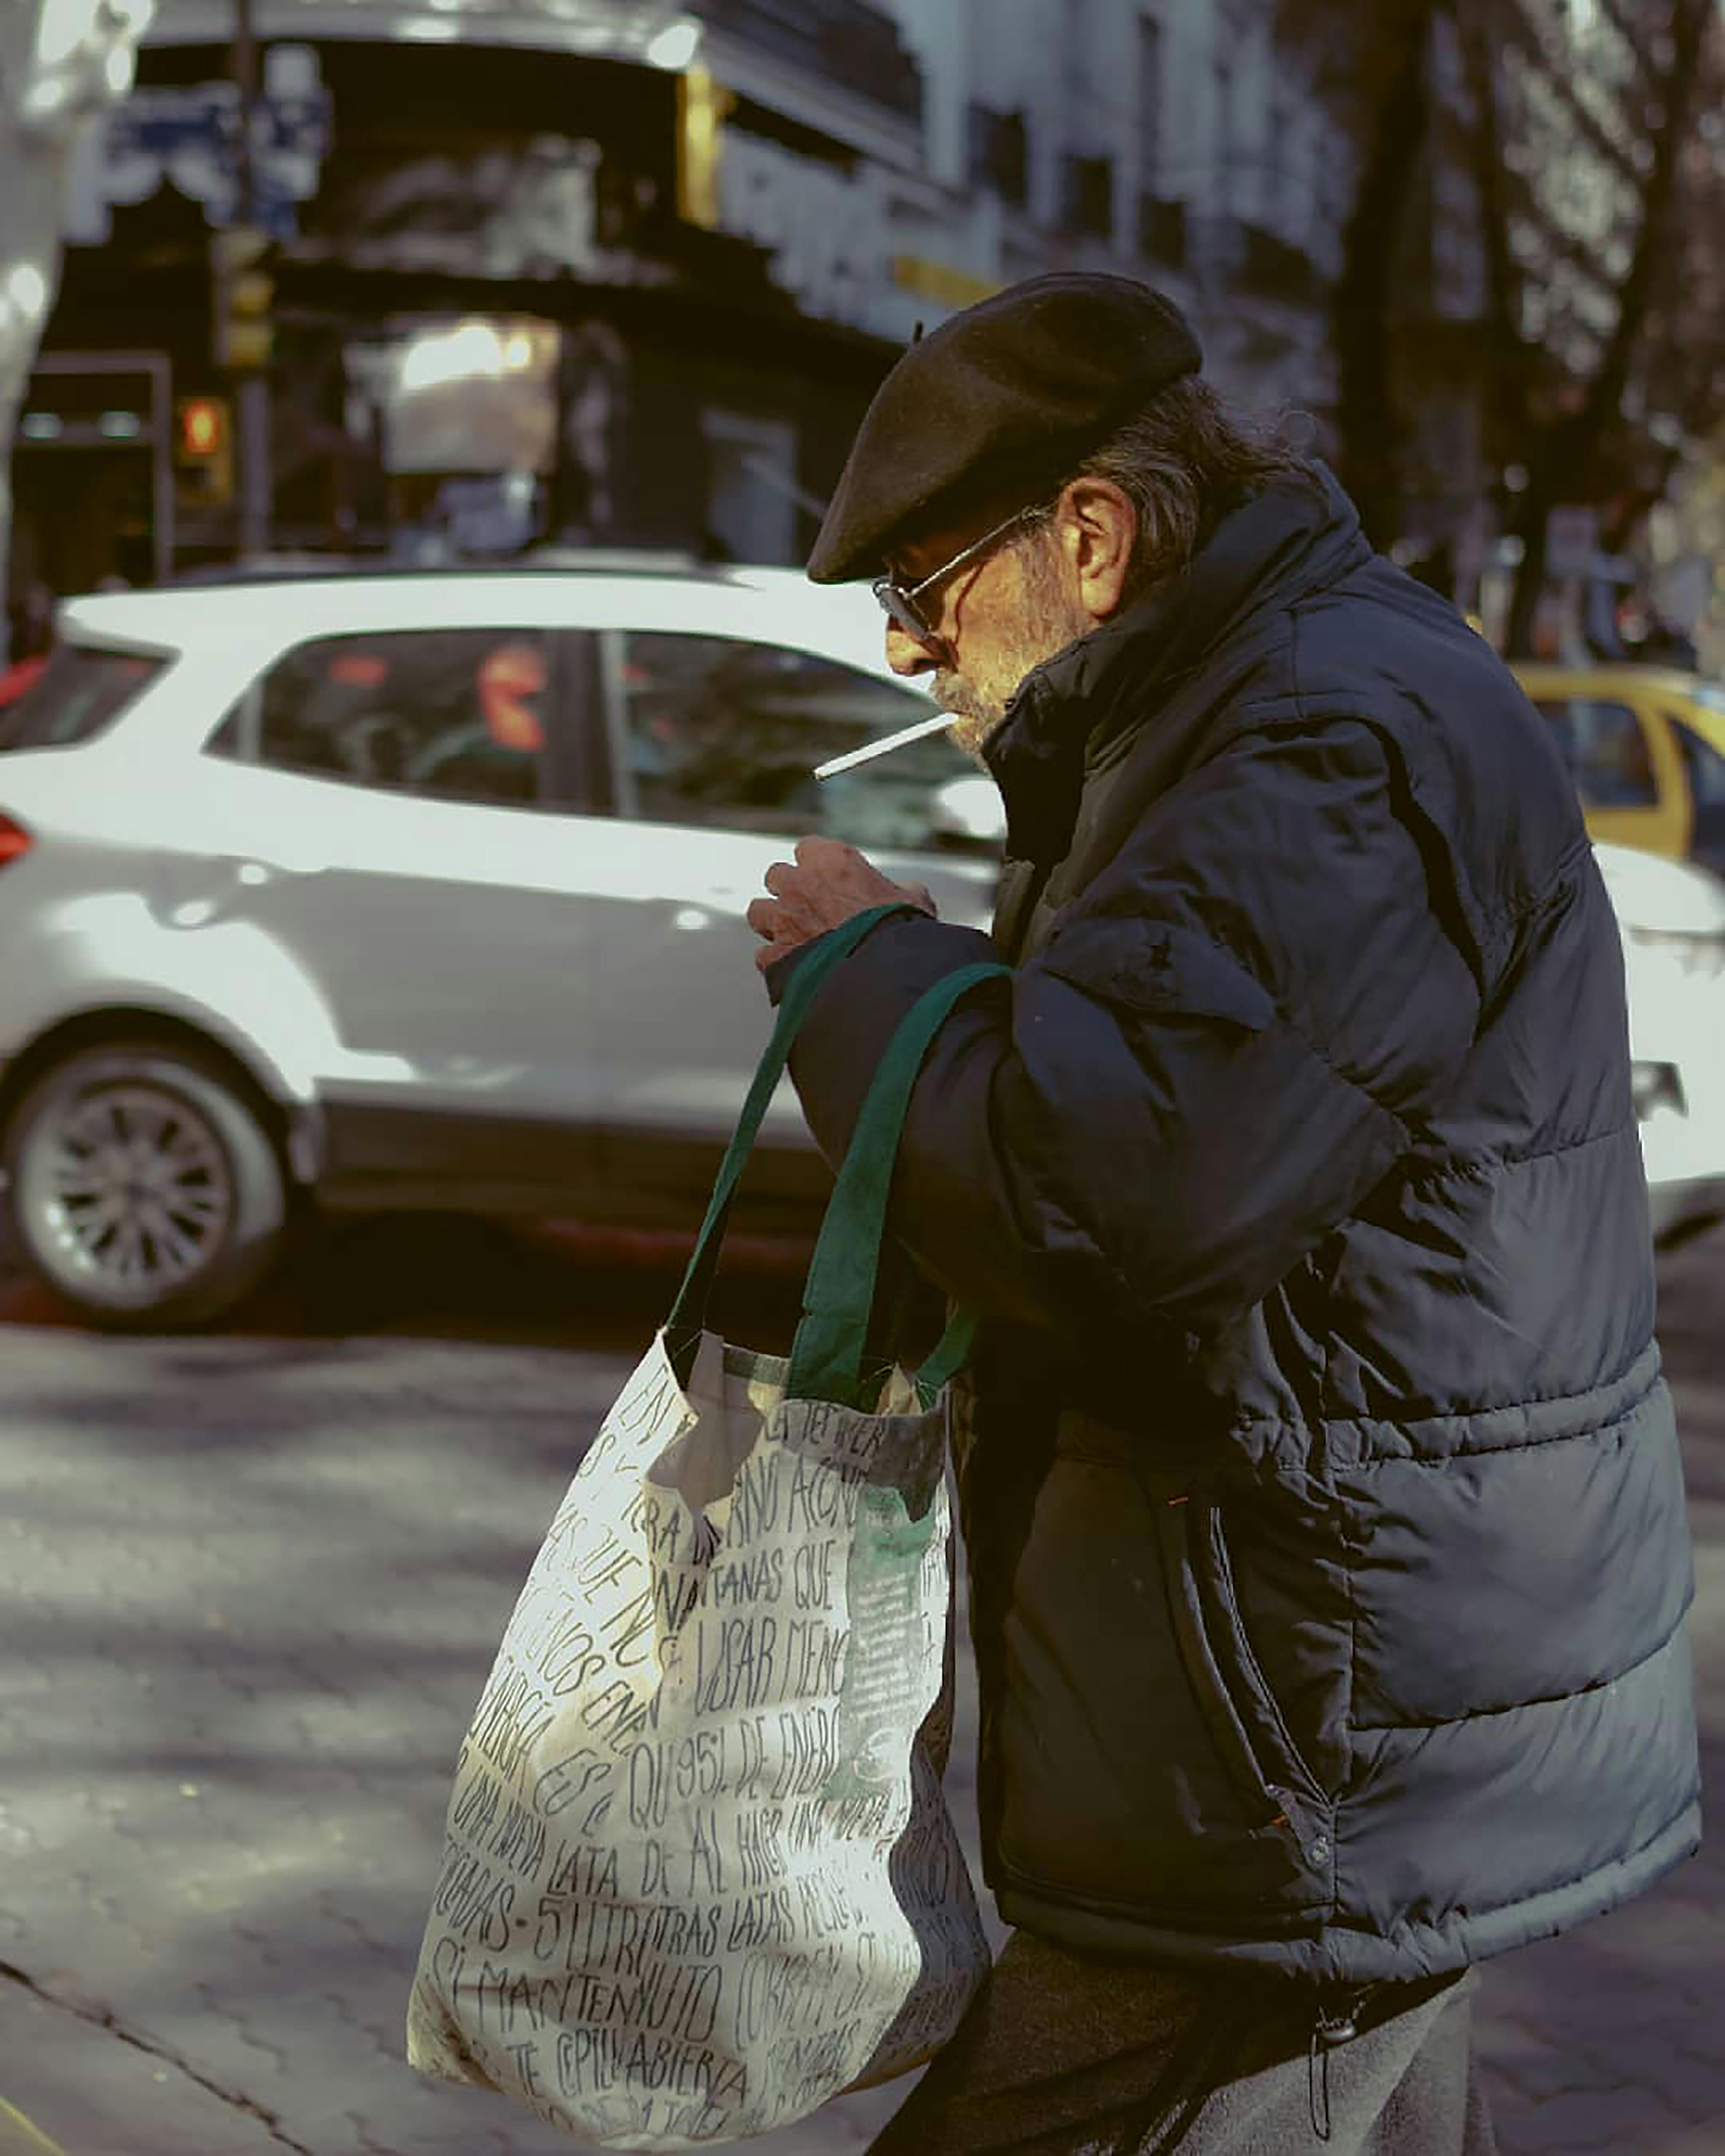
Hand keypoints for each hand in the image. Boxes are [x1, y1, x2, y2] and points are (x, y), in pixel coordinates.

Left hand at [746, 836, 935, 975]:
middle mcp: (800, 883)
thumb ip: (902, 890)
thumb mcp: (914, 900)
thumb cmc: (901, 931)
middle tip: (809, 907)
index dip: (816, 865)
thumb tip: (909, 892)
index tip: (828, 879)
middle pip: (777, 875)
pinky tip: (793, 970)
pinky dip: (776, 962)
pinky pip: (763, 955)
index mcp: (832, 861)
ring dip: (772, 921)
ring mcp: (783, 919)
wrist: (882, 975)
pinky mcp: (776, 955)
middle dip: (789, 890)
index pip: (808, 848)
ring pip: (759, 910)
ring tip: (792, 936)